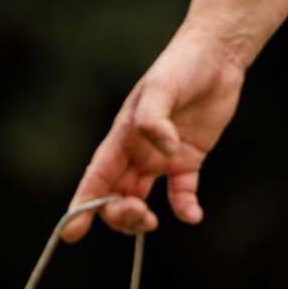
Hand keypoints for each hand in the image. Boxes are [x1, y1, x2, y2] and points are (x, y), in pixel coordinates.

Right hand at [62, 25, 249, 242]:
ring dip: (141, 217)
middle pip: (115, 195)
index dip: (82, 205)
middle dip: (118, 214)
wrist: (216, 55)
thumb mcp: (161, 87)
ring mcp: (161, 159)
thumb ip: (154, 119)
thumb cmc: (181, 65)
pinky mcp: (189, 160)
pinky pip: (181, 193)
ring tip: (154, 221)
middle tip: (139, 215)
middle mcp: (136, 152)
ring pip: (141, 199)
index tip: (70, 232)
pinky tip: (193, 216)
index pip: (96, 177)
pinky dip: (185, 209)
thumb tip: (164, 151)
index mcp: (121, 136)